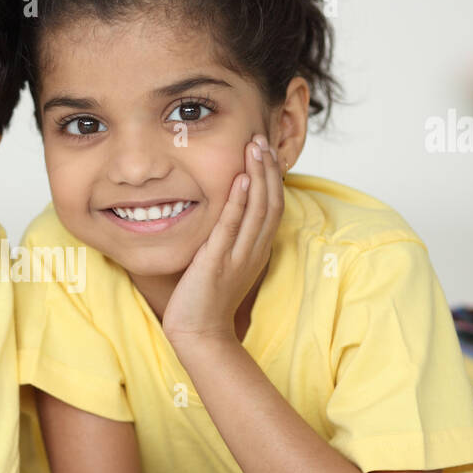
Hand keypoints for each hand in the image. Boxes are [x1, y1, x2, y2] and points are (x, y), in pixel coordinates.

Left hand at [162, 135, 282, 344]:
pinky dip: (238, 203)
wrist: (199, 334)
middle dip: (267, 168)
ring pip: (258, 210)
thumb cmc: (206, 299)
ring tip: (255, 148)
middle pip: (271, 202)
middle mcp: (253, 251)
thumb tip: (227, 211)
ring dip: (258, 176)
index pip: (273, 206)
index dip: (272, 176)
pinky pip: (232, 228)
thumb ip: (229, 238)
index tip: (264, 150)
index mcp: (256, 250)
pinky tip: (241, 180)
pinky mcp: (218, 263)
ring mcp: (238, 257)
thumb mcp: (224, 262)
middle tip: (261, 139)